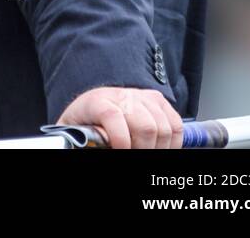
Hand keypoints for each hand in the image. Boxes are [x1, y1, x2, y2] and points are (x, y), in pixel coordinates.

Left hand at [57, 87, 182, 148]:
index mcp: (96, 101)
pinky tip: (159, 147)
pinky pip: (175, 124)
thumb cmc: (85, 122)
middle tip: (134, 155)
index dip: (119, 138)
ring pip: (162, 127)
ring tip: (144, 151)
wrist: (94, 105)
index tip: (121, 151)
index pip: (112, 114)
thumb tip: (90, 144)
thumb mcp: (74, 129)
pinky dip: (172, 142)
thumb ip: (81, 137)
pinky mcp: (157, 100)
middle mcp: (121, 95)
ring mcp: (142, 96)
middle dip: (142, 148)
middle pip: (144, 125)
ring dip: (157, 147)